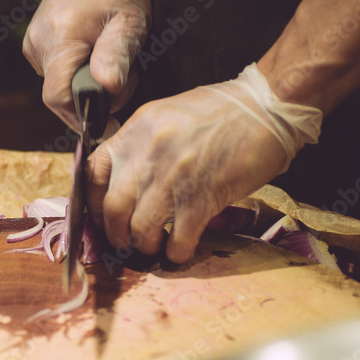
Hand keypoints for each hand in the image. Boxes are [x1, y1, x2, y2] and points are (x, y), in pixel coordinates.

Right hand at [23, 0, 150, 129]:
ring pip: (59, 86)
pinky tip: (95, 56)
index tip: (110, 123)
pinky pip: (56, 74)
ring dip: (87, 86)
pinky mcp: (34, 45)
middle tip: (126, 80)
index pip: (58, 99)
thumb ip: (117, 55)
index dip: (82, 118)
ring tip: (112, 62)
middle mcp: (38, 45)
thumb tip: (107, 88)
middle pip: (61, 97)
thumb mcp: (129, 20)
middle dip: (94, 99)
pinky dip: (76, 74)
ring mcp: (32, 45)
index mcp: (59, 41)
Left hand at [87, 64, 323, 263]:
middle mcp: (148, 154)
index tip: (101, 217)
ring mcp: (174, 177)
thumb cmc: (220, 110)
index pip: (94, 172)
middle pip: (113, 207)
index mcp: (135, 131)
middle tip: (124, 241)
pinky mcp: (203, 197)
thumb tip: (124, 177)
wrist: (266, 106)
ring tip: (152, 246)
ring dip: (144, 244)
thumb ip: (140, 143)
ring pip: (141, 227)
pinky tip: (179, 252)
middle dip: (115, 233)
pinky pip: (179, 238)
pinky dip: (176, 252)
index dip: (92, 202)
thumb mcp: (165, 115)